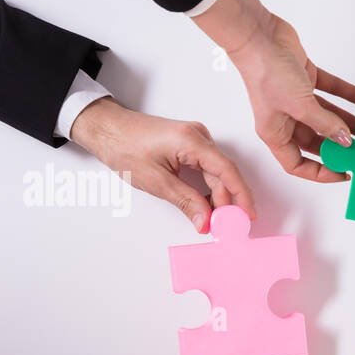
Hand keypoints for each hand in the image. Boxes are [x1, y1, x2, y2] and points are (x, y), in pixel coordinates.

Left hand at [70, 97, 254, 232]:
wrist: (107, 128)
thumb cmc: (124, 146)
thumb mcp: (156, 180)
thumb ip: (186, 201)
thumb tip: (206, 221)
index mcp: (191, 141)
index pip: (227, 171)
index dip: (241, 195)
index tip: (247, 215)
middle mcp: (198, 136)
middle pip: (223, 173)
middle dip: (228, 201)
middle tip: (227, 226)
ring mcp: (195, 139)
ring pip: (217, 172)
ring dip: (219, 196)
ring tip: (217, 220)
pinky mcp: (189, 145)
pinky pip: (208, 168)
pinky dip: (210, 187)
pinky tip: (207, 204)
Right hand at [193, 0, 354, 181]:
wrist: (259, 35)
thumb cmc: (265, 72)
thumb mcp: (299, 105)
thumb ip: (325, 123)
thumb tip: (344, 139)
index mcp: (275, 133)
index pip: (298, 164)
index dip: (321, 172)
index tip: (343, 173)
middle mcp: (285, 119)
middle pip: (316, 142)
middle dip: (338, 147)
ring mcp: (295, 99)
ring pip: (326, 117)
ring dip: (347, 123)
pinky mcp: (305, 79)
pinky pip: (331, 92)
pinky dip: (347, 96)